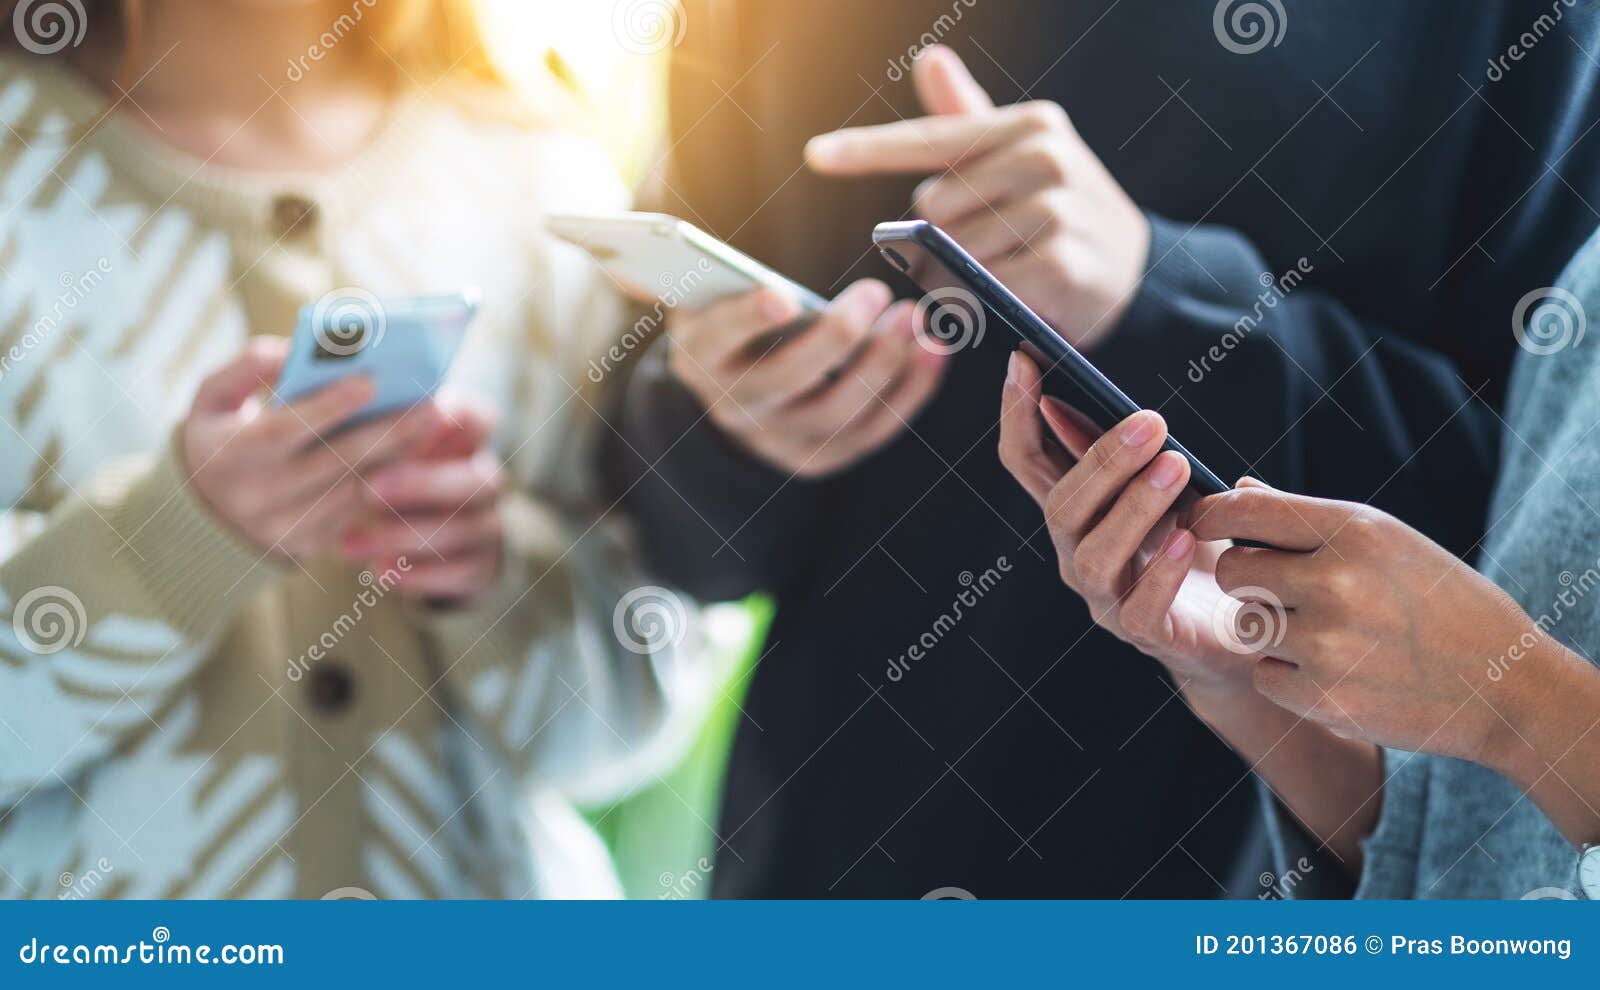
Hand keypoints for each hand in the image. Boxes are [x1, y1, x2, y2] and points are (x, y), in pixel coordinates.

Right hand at [181, 337, 441, 559]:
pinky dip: (390, 480)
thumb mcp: (210, 399)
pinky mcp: (308, 544)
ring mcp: (283, 527)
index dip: (328, 406)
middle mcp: (256, 496)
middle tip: (431, 405)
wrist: (202, 513)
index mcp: (228, 454)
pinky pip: (358, 511)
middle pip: (335, 462)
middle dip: (388, 432)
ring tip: (432, 424)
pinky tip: (416, 452)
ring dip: (399, 457)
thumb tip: (290, 349)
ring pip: (355, 489)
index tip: (371, 381)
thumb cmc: (216, 437)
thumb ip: (244, 368)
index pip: (284, 428)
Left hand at [341, 391, 503, 602]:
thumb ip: (372, 433)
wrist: (421, 540)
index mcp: (466, 442)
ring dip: (403, 537)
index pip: (480, 420)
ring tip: (348, 545)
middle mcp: (486, 480)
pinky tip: (380, 570)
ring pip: (465, 529)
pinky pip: (462, 572)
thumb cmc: (389, 481)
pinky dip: (420, 574)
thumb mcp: (382, 452)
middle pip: (476, 478)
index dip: (455, 418)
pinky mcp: (482, 566)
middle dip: (421, 484)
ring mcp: (489, 525)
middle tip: (365, 490)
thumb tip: (327, 413)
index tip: (417, 417)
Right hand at [667, 280, 945, 476]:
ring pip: (837, 412)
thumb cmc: (727, 326)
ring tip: (915, 319)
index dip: (746, 320)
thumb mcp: (695, 301)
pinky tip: (934, 350)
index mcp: (700, 360)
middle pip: (787, 382)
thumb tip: (622, 259)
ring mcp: (781, 440)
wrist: (734, 401)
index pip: (718, 342)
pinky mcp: (823, 458)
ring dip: (883, 365)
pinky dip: (910, 391)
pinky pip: (873, 429)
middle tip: (874, 294)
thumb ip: (667, 275)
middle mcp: (737, 408)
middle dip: (835, 340)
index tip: (780, 296)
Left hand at [806, 46, 1148, 348]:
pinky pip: (985, 285)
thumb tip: (930, 60)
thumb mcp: (1019, 157)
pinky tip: (1018, 291)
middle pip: (933, 208)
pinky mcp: (1060, 264)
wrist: (1135, 269)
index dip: (867, 151)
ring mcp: (1055, 209)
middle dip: (944, 234)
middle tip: (993, 242)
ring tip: (1007, 267)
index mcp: (1027, 124)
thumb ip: (967, 118)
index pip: (929, 140)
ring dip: (964, 270)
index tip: (816, 155)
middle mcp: (1043, 157)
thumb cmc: (1059, 210)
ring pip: (954, 250)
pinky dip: (987, 297)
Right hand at [997, 351, 1257, 699]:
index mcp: (1077, 511)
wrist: (1247, 628)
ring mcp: (1104, 598)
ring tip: (1178, 467)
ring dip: (1133, 505)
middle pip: (1060, 504)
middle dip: (1100, 459)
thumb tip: (1140, 417)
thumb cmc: (1202, 546)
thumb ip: (1152, 460)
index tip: (1023, 359)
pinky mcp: (1145, 634)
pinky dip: (1160, 571)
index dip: (1017, 413)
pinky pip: (1140, 607)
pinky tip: (1186, 539)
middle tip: (1151, 421)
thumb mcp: (1178, 490)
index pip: (1026, 461)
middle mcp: (1076, 552)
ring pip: (1094, 552)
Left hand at [1185, 482, 1540, 762]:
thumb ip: (1305, 519)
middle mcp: (1336, 580)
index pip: (1244, 510)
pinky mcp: (1323, 696)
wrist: (1503, 684)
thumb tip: (1237, 489)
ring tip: (1328, 633)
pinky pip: (1263, 675)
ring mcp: (1328, 641)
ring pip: (1247, 624)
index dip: (1208, 517)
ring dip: (1271, 630)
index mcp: (1353, 529)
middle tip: (1284, 591)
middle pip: (1231, 571)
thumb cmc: (1439, 601)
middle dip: (1245, 580)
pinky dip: (1288, 677)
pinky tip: (1336, 671)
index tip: (1198, 524)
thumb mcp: (1385, 541)